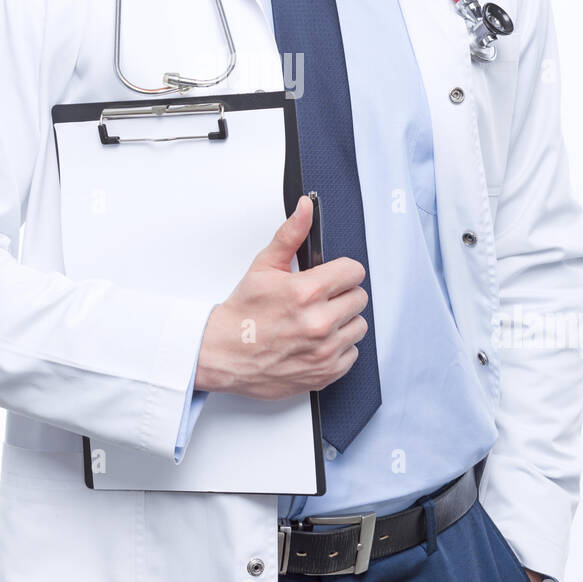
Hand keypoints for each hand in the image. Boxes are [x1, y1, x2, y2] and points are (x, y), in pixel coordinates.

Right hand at [196, 195, 368, 398]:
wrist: (223, 354)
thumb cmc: (243, 313)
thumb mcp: (264, 266)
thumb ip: (291, 235)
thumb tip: (306, 208)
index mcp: (306, 292)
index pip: (354, 271)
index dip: (341, 271)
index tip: (330, 277)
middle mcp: (319, 323)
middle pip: (359, 297)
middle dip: (341, 295)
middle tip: (319, 300)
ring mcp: (324, 351)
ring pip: (359, 326)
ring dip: (343, 322)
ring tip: (318, 321)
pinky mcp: (326, 373)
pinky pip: (352, 354)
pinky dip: (338, 348)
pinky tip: (317, 342)